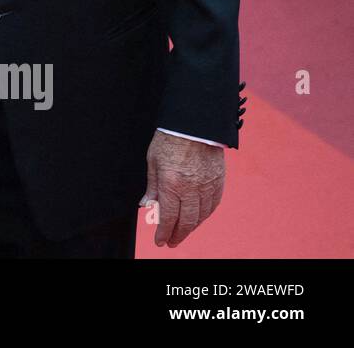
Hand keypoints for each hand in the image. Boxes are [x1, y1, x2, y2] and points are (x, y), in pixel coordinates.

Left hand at [142, 130, 225, 247]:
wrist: (194, 123)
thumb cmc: (169, 139)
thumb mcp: (153, 161)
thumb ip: (152, 186)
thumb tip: (146, 206)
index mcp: (171, 184)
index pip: (168, 217)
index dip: (163, 232)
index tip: (159, 241)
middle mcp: (191, 188)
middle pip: (186, 221)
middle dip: (177, 235)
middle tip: (171, 242)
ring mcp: (207, 186)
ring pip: (201, 216)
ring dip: (191, 227)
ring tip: (182, 232)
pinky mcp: (219, 181)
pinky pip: (213, 204)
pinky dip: (205, 215)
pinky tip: (198, 218)